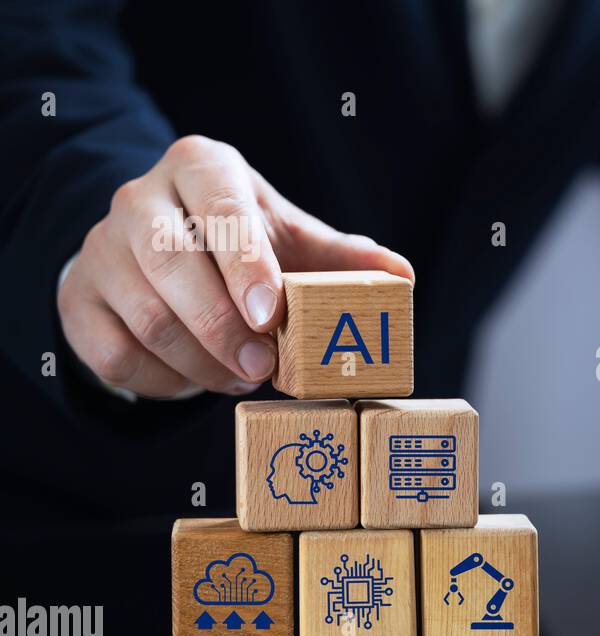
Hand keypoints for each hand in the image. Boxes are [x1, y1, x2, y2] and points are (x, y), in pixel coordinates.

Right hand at [57, 135, 413, 397]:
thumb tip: (400, 276)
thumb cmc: (240, 246)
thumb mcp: (291, 240)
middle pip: (170, 261)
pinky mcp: (78, 298)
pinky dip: (163, 379)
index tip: (271, 313)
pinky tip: (198, 380)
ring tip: (242, 378)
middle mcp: (140, 198)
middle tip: (263, 366)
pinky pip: (114, 352)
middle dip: (222, 324)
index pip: (220, 206)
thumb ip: (341, 258)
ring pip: (145, 314)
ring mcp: (100, 248)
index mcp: (201, 168)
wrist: (158, 256)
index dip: (245, 262)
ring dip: (201, 361)